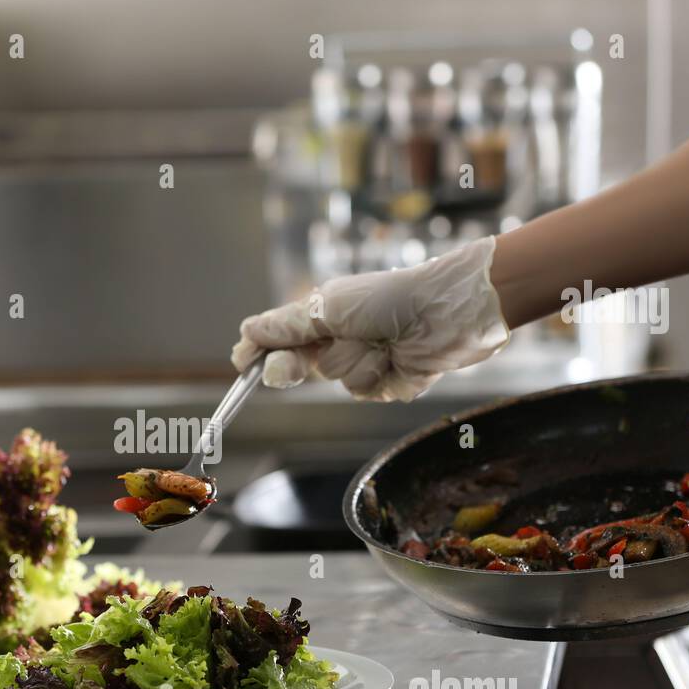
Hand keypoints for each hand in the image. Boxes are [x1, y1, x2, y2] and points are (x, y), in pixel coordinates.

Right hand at [230, 236, 510, 400]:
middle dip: (298, 364)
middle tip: (293, 365)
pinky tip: (397, 358)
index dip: (258, 351)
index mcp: (322, 315)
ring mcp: (361, 361)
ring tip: (381, 342)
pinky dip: (380, 375)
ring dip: (357, 361)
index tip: (242, 362)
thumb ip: (287, 326)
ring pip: (337, 378)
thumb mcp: (330, 307)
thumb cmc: (390, 299)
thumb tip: (247, 331)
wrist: (446, 314)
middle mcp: (338, 338)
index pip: (278, 337)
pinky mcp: (384, 382)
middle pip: (298, 365)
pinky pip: (365, 390)